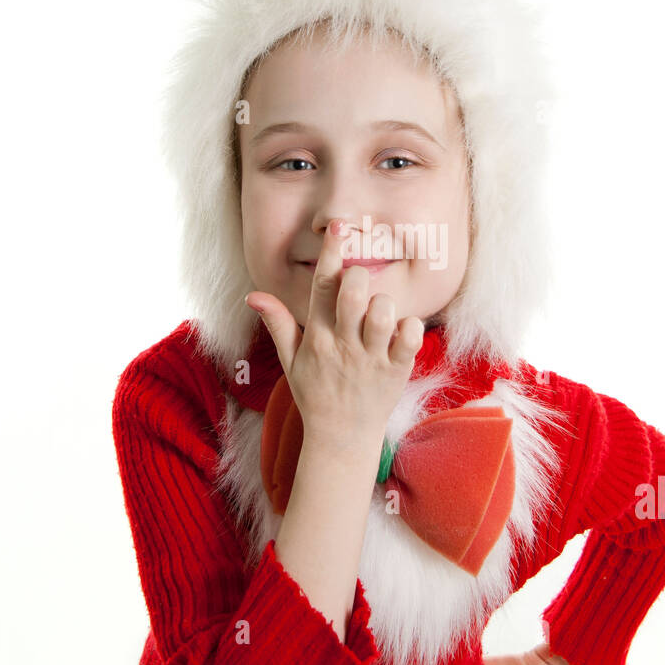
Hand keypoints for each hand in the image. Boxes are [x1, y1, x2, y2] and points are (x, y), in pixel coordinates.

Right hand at [245, 219, 424, 445]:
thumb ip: (278, 324)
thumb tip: (253, 294)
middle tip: (359, 288)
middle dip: (358, 278)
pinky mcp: (396, 371)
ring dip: (384, 305)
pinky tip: (403, 332)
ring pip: (383, 311)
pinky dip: (411, 328)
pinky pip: (410, 337)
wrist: (340, 440)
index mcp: (317, 336)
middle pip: (353, 292)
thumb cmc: (316, 394)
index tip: (340, 225)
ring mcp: (371, 358)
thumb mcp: (291, 361)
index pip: (322, 285)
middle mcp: (343, 344)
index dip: (332, 251)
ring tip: (380, 317)